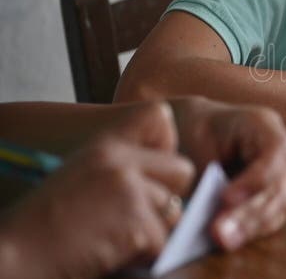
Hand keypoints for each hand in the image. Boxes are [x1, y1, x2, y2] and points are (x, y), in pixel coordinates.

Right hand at [0, 102, 194, 278]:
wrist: (15, 252)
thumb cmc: (45, 223)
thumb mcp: (81, 174)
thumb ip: (124, 168)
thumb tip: (168, 183)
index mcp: (106, 145)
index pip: (159, 117)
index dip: (165, 147)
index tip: (152, 171)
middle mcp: (121, 162)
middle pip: (183, 170)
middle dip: (169, 195)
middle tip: (139, 216)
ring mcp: (130, 191)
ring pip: (174, 211)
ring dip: (154, 230)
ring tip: (116, 237)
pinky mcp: (136, 224)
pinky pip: (162, 242)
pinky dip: (144, 254)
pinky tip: (113, 252)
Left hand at [167, 97, 285, 250]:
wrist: (195, 132)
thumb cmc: (193, 129)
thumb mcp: (195, 137)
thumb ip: (202, 168)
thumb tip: (200, 206)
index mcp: (264, 125)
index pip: (275, 153)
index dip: (254, 180)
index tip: (225, 198)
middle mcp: (280, 152)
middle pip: (277, 188)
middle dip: (248, 214)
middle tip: (220, 233)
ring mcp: (280, 175)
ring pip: (277, 208)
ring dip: (249, 228)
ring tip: (223, 241)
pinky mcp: (272, 197)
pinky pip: (269, 219)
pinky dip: (249, 231)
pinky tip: (229, 240)